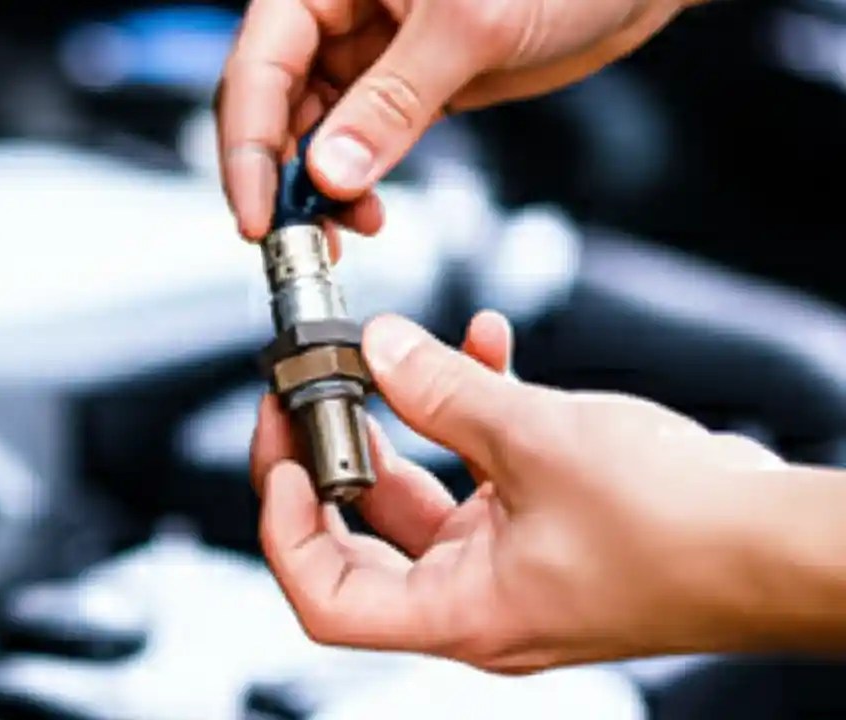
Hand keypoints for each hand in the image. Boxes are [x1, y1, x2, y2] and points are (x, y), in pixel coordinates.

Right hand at [217, 0, 702, 238]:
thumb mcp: (467, 28)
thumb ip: (391, 103)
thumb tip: (331, 171)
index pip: (259, 63)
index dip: (247, 143)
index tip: (258, 210)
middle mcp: (339, 11)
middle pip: (272, 102)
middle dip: (277, 175)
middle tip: (292, 236)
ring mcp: (368, 51)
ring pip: (309, 131)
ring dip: (316, 189)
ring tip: (341, 231)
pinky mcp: (401, 86)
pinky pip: (353, 142)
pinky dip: (352, 184)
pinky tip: (365, 211)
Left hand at [251, 311, 787, 672]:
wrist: (776, 541)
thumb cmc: (681, 531)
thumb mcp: (538, 440)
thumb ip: (446, 392)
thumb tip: (382, 350)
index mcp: (461, 612)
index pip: (328, 599)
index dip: (284, 531)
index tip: (280, 460)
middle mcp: (477, 598)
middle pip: (364, 537)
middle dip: (335, 459)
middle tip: (311, 394)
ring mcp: (511, 564)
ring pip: (424, 496)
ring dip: (407, 423)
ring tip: (390, 357)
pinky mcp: (544, 528)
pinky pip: (482, 474)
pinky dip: (472, 416)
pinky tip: (484, 349)